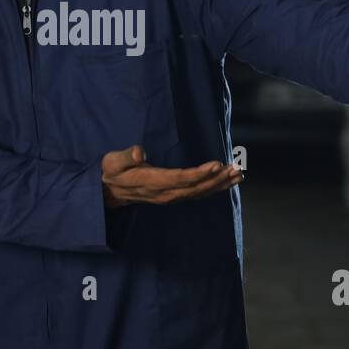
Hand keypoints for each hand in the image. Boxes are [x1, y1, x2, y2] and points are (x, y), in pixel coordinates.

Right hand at [101, 145, 241, 207]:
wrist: (110, 192)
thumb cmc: (112, 172)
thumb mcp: (112, 162)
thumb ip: (125, 156)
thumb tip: (139, 151)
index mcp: (151, 182)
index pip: (179, 179)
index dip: (199, 173)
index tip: (217, 164)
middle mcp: (164, 193)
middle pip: (195, 187)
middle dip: (218, 178)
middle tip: (237, 168)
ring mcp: (170, 197)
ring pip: (199, 192)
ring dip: (220, 184)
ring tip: (238, 173)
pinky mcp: (174, 196)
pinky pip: (197, 194)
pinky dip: (214, 188)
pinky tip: (227, 181)